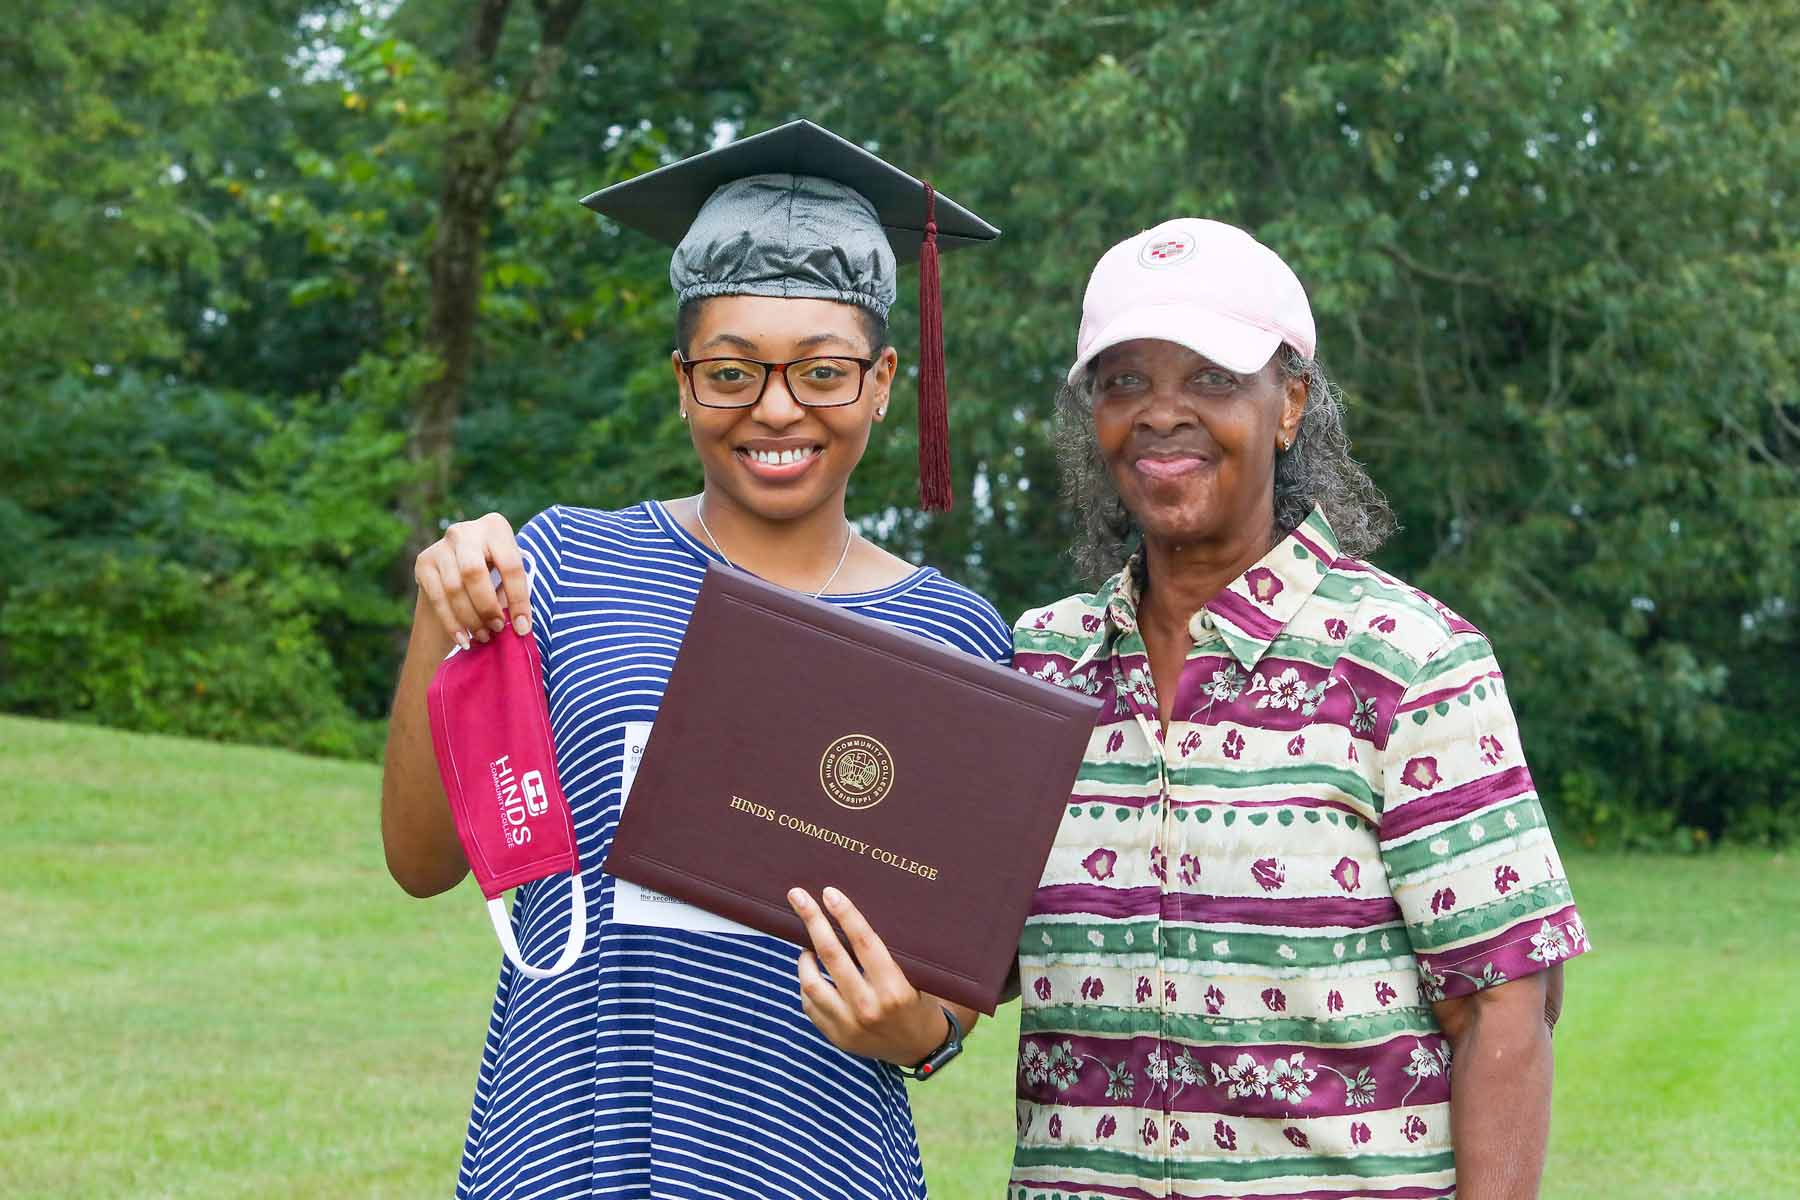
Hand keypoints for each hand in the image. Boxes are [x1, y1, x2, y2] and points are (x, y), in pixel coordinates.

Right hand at [413, 512, 531, 649]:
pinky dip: (452, 623)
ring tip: (483, 636)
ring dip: (470, 618)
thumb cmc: (494, 572)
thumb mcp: (506, 575)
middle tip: (497, 629)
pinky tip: (463, 639)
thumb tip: (519, 626)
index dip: (519, 600)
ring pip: (454, 588)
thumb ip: (512, 594)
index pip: (510, 566)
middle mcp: (465, 531)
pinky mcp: (423, 562)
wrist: (458, 566)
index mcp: (495, 527)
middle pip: (474, 573)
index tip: (522, 628)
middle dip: (487, 607)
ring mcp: (441, 546)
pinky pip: (438, 598)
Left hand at [787, 886, 948, 1066]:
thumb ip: (889, 954)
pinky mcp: (836, 1037)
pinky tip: (812, 973)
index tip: (829, 893)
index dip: (845, 915)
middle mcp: (870, 1008)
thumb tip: (854, 914)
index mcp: (895, 989)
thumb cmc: (919, 1000)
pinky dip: (807, 983)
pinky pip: (810, 1004)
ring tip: (807, 945)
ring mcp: (850, 1025)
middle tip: (798, 896)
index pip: (864, 943)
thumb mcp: (916, 976)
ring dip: (805, 957)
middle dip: (813, 920)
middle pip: (832, 955)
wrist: (919, 1048)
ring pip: (812, 982)